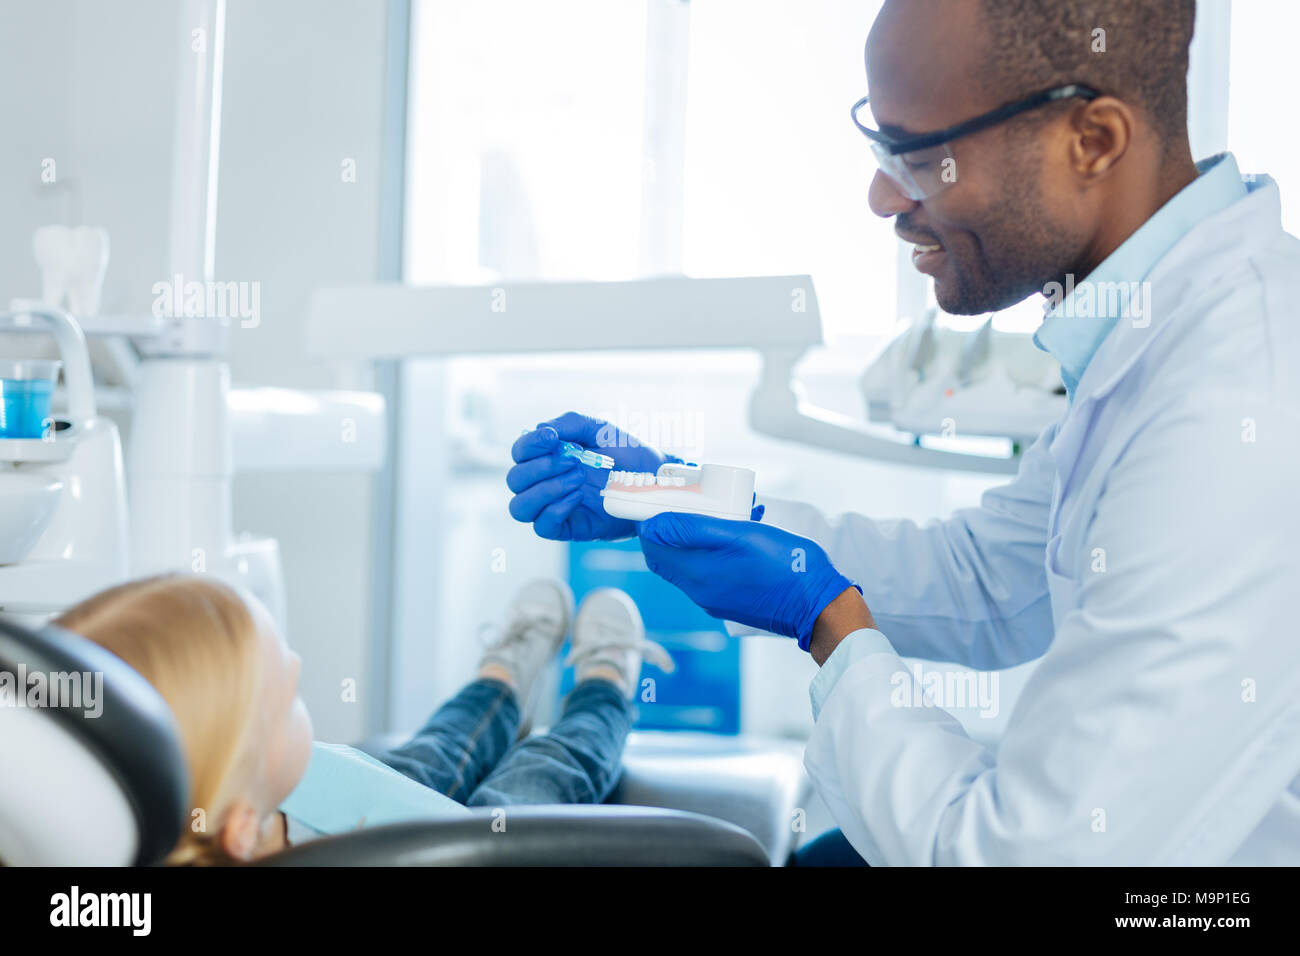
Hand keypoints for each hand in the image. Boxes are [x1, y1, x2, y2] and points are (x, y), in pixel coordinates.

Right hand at [507, 411, 677, 540]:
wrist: (654, 480)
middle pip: (515, 481)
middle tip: (573, 461)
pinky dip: (556, 510)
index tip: (551, 438)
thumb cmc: (627, 454)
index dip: (529, 445)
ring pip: (520, 508)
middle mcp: (546, 482)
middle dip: (540, 468)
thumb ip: (570, 424)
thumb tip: (539, 430)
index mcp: (549, 457)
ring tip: (578, 479)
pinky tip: (578, 497)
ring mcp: (554, 507)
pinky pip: (543, 527)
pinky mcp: (568, 528)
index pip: (520, 453)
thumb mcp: (600, 430)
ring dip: (545, 490)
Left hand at [638, 511, 858, 650]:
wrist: (816, 605)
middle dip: (676, 523)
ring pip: (690, 559)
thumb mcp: (739, 535)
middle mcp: (698, 590)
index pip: (652, 546)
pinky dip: (718, 546)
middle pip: (667, 554)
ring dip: (702, 531)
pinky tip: (746, 528)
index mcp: (696, 575)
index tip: (664, 497)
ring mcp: (713, 598)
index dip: (651, 519)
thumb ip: (694, 528)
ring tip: (735, 509)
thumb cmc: (784, 566)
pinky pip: (709, 568)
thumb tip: (654, 523)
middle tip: (695, 500)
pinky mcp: (728, 599)